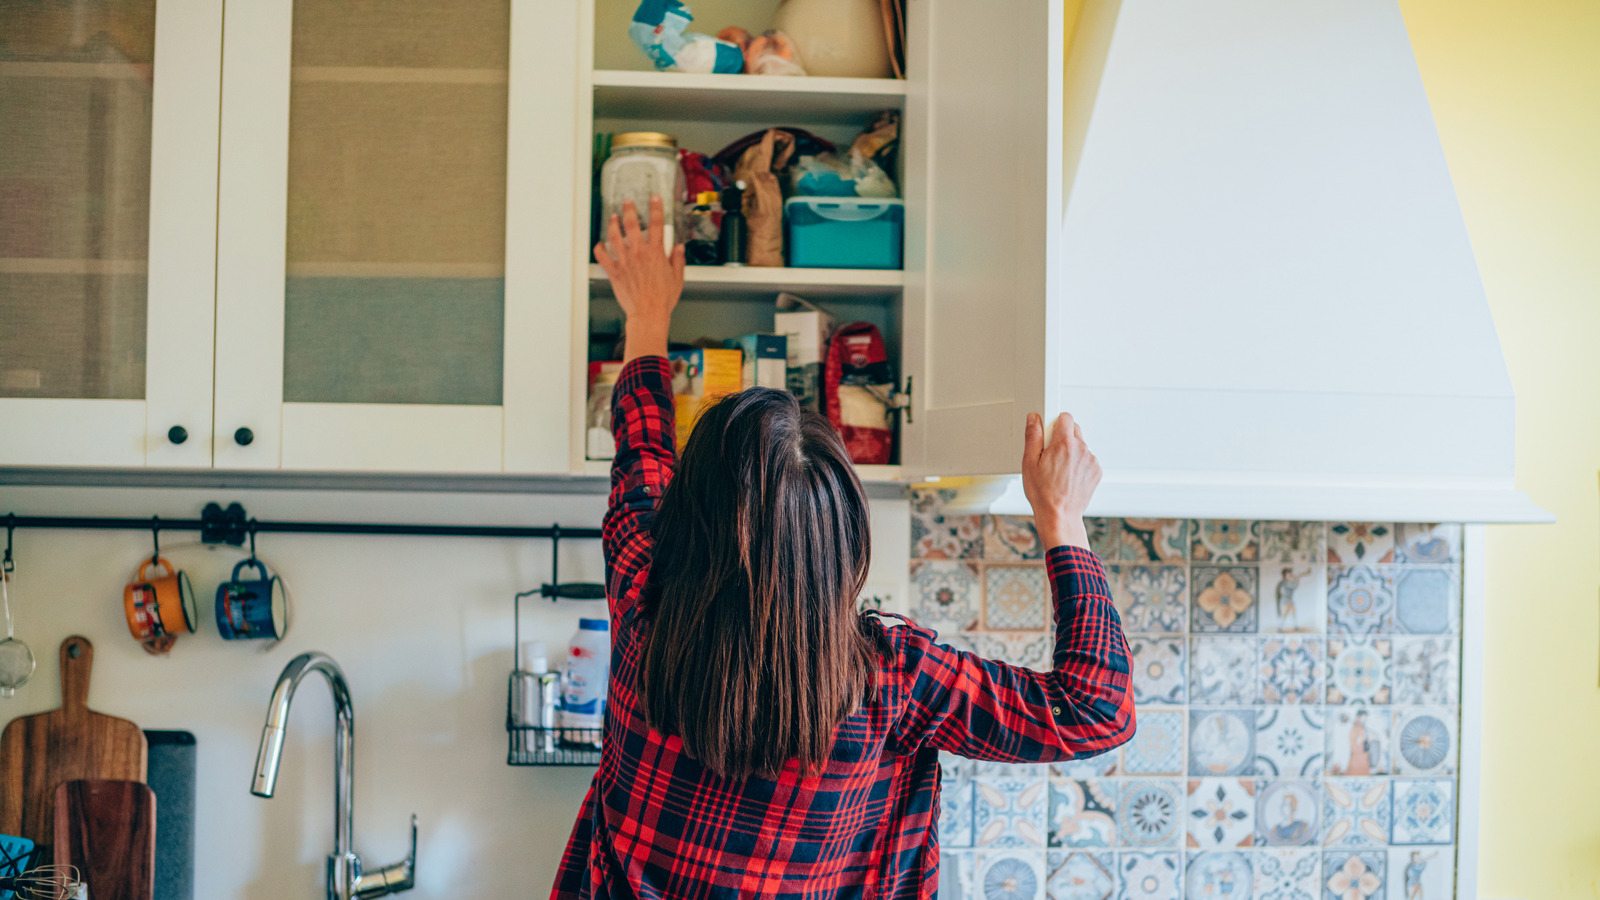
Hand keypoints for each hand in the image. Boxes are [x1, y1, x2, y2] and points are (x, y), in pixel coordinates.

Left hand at [594, 195, 684, 362]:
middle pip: (632, 225)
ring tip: (613, 217)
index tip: (655, 198)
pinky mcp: (615, 272)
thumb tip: (679, 248)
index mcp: (656, 254)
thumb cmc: (663, 299)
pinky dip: (600, 249)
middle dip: (629, 210)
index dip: (656, 208)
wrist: (648, 314)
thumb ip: (678, 260)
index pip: (657, 225)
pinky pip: (603, 258)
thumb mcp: (677, 278)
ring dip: (613, 225)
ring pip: (615, 237)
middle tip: (627, 202)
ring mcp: (625, 262)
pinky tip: (599, 244)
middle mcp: (639, 254)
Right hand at [1020, 412, 1101, 550]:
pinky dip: (1079, 464)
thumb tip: (1034, 418)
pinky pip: (1087, 459)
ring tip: (1059, 470)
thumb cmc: (1043, 494)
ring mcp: (1091, 461)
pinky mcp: (1096, 471)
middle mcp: (1081, 449)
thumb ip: (1033, 436)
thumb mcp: (1029, 463)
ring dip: (1071, 451)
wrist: (1059, 516)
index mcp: (1064, 444)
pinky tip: (1068, 477)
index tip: (1048, 434)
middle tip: (1050, 455)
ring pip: (1081, 445)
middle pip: (1074, 429)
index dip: (1054, 423)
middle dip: (1062, 437)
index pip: (1065, 417)